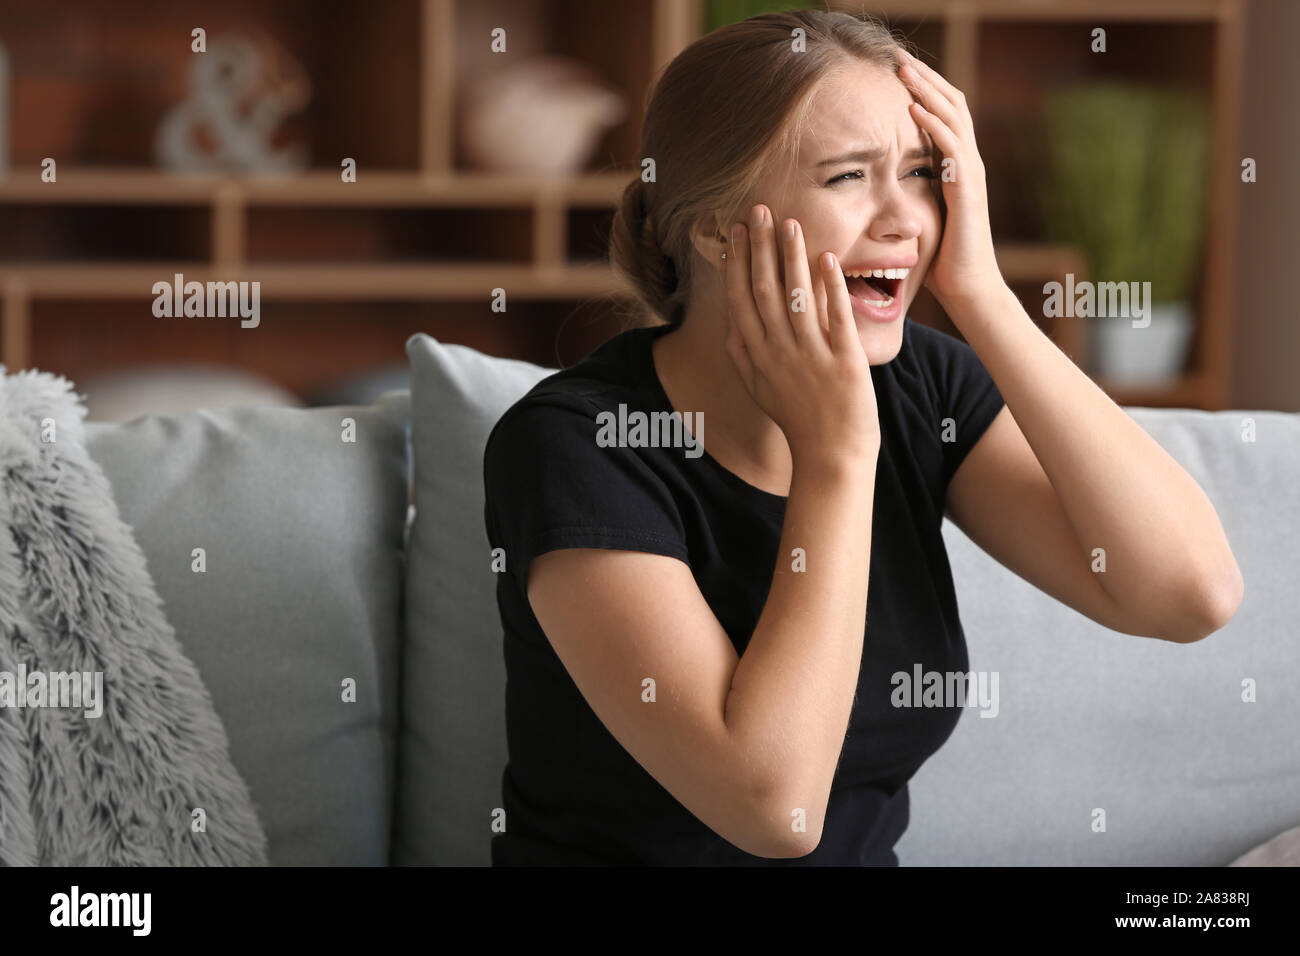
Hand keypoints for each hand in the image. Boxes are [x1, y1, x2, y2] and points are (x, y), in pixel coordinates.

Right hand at [723, 204, 880, 464]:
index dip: (738, 262)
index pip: (741, 299)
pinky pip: (834, 318)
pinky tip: (826, 259)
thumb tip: (731, 323)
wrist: (831, 454)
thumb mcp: (759, 389)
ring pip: (797, 298)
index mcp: (756, 356)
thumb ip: (743, 355)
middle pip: (765, 290)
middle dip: (761, 247)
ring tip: (791, 223)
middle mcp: (778, 353)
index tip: (737, 230)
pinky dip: (830, 288)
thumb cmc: (797, 419)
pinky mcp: (843, 362)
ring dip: (792, 257)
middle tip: (759, 211)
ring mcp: (811, 357)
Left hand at [897, 49, 1005, 312]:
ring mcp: (972, 175)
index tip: (896, 73)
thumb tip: (879, 188)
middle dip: (925, 79)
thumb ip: (908, 196)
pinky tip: (913, 109)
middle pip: (951, 105)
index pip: (944, 116)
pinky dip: (933, 125)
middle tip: (898, 58)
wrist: (968, 290)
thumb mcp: (921, 219)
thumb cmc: (941, 262)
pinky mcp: (968, 190)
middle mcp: (969, 164)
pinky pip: (951, 148)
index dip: (924, 91)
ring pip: (953, 118)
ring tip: (904, 71)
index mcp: (957, 168)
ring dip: (928, 91)